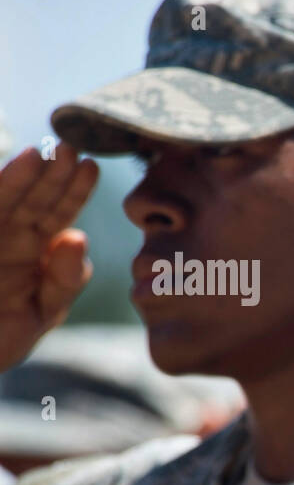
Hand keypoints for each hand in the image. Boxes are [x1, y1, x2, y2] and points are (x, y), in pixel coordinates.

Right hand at [0, 143, 98, 370]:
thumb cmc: (2, 337)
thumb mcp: (44, 312)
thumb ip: (65, 280)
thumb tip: (77, 236)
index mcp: (35, 248)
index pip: (59, 213)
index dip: (75, 190)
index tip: (92, 167)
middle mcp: (8, 236)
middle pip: (33, 199)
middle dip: (51, 174)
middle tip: (70, 147)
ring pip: (2, 203)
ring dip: (17, 178)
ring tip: (38, 156)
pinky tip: (9, 180)